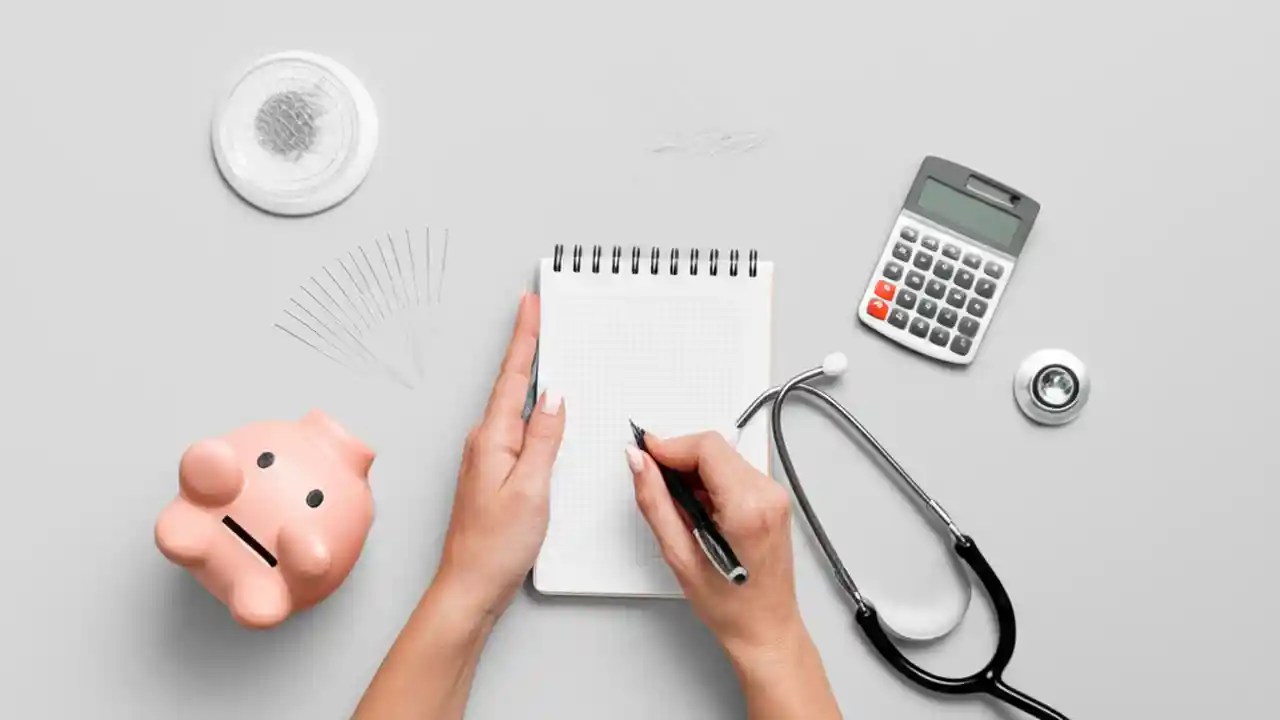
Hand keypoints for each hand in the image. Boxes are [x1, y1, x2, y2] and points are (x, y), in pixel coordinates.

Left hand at [434, 293, 564, 617]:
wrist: (470, 586)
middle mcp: (487, 442)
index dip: (525, 338)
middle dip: (529, 349)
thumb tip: (554, 397)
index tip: (530, 306)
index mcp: (493, 439)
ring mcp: (490, 458)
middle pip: (513, 385)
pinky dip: (535, 413)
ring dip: (533, 379)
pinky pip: (520, 431)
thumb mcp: (531, 488)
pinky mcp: (497, 474)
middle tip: (542, 314)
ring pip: (518, 408)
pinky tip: (546, 412)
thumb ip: (544, 439)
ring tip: (548, 351)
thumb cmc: (495, 546)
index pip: (513, 377)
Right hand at [626, 432, 802, 658]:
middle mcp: (768, 495)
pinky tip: (698, 509)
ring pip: (724, 458)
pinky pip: (735, 472)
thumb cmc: (731, 605)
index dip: (669, 446)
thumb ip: (655, 501)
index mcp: (748, 508)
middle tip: (653, 481)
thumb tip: (639, 463)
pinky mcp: (773, 500)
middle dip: (679, 458)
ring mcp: (775, 496)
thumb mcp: (679, 555)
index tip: (645, 453)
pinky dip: (710, 482)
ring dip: (694, 471)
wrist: (765, 628)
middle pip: (715, 449)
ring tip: (678, 507)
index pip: (706, 448)